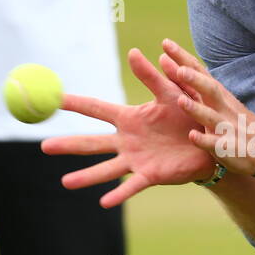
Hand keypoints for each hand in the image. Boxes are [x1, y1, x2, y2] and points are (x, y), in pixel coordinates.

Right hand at [39, 47, 217, 206]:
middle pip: (91, 142)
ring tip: (65, 183)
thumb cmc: (190, 115)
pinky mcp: (151, 175)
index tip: (52, 99)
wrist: (211, 143)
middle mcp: (127, 141)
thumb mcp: (170, 93)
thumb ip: (151, 77)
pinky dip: (118, 194)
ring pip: (106, 168)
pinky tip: (104, 203)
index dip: (74, 104)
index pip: (96, 109)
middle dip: (68, 144)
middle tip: (43, 146)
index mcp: (130, 118)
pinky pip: (132, 186)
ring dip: (85, 176)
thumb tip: (134, 52)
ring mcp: (137, 159)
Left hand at [159, 38, 254, 176]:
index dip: (184, 58)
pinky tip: (192, 136)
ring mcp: (227, 127)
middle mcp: (223, 108)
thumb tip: (177, 65)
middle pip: (210, 90)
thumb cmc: (236, 122)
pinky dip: (204, 141)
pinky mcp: (228, 148)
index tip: (166, 43)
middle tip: (180, 69)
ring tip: (181, 101)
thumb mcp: (220, 101)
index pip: (200, 72)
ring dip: (197, 109)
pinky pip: (216, 144)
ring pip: (211, 117)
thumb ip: (197, 85)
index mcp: (218, 95)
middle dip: (195, 80)